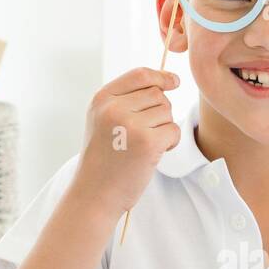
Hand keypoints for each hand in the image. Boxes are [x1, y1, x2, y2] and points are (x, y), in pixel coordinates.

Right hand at [73, 66, 181, 216]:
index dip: (161, 76)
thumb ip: (126, 99)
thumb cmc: (103, 159)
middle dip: (160, 111)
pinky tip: (155, 154)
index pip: (140, 74)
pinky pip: (173, 130)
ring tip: (145, 146)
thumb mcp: (103, 121)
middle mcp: (114, 108)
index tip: (174, 82)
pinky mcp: (147, 143)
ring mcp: (130, 124)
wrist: (94, 194)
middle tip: (146, 134)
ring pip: (167, 112)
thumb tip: (168, 81)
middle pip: (157, 94)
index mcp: (102, 99)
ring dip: (164, 128)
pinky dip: (170, 142)